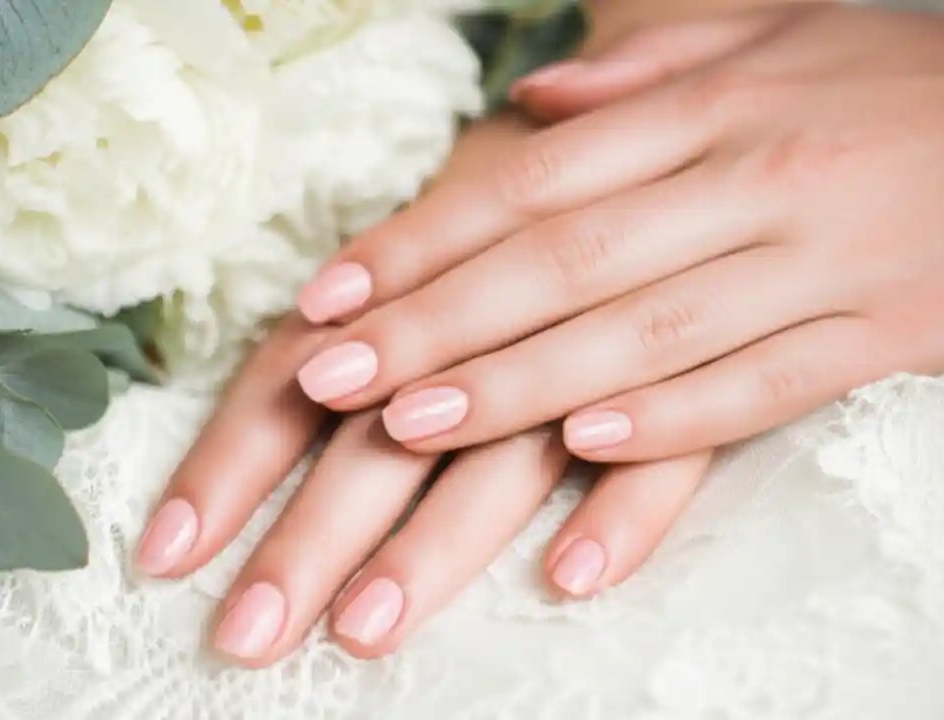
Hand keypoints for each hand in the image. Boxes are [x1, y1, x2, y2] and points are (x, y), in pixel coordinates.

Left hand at [136, 119, 715, 666]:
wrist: (760, 91)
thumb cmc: (595, 138)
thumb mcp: (510, 147)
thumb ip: (420, 234)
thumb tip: (318, 302)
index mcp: (456, 226)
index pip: (326, 346)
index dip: (244, 447)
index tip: (183, 534)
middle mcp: (531, 274)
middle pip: (402, 417)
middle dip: (319, 528)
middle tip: (249, 626)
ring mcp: (633, 317)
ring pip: (518, 444)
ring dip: (442, 534)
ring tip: (366, 623)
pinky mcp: (747, 351)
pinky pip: (685, 441)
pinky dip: (627, 506)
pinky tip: (567, 574)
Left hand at [291, 4, 943, 464]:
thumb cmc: (892, 83)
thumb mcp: (770, 42)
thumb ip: (643, 76)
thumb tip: (529, 103)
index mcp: (710, 106)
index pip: (535, 181)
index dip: (425, 239)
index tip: (333, 293)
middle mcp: (751, 177)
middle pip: (565, 262)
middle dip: (437, 323)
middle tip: (333, 375)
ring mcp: (820, 258)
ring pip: (646, 331)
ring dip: (519, 382)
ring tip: (410, 423)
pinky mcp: (886, 332)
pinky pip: (765, 385)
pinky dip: (673, 419)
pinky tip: (585, 444)